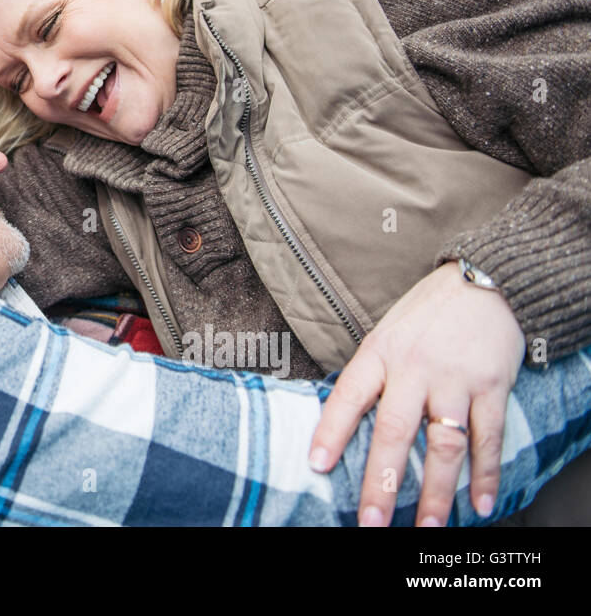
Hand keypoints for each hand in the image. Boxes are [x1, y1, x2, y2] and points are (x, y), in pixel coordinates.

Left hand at [308, 261, 524, 525]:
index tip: (317, 466)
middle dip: (382, 482)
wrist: (482, 282)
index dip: (331, 432)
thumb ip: (371, 376)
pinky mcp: (492, 385)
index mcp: (379, 353)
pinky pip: (488, 438)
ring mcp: (455, 378)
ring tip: (428, 526)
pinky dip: (486, 474)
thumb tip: (342, 422)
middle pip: (394, 431)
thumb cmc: (425, 315)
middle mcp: (414, 368)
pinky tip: (480, 503)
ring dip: (437, 491)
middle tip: (371, 520)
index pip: (348, 396)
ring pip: (443, 444)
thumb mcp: (385, 335)